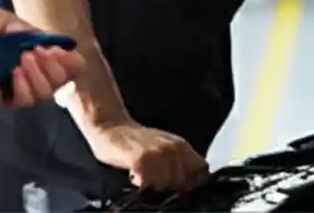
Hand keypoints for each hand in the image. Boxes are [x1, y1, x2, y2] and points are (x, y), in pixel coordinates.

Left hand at [0, 7, 85, 107]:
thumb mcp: (14, 24)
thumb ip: (32, 35)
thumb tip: (49, 45)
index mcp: (47, 55)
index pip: (73, 66)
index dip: (71, 63)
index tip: (57, 50)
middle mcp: (39, 74)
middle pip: (60, 82)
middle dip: (53, 68)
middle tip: (38, 51)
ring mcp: (23, 87)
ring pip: (43, 94)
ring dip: (38, 76)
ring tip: (25, 59)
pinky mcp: (6, 97)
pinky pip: (23, 101)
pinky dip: (23, 86)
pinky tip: (15, 71)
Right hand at [83, 121, 209, 191]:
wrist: (111, 127)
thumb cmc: (138, 142)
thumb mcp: (166, 147)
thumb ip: (182, 162)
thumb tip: (194, 183)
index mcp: (182, 146)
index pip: (201, 171)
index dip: (192, 181)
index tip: (180, 184)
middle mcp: (172, 149)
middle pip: (183, 182)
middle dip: (173, 186)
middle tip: (156, 179)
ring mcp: (156, 154)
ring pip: (167, 185)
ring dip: (156, 186)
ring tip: (144, 177)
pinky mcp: (139, 160)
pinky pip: (148, 183)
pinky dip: (141, 184)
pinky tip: (134, 176)